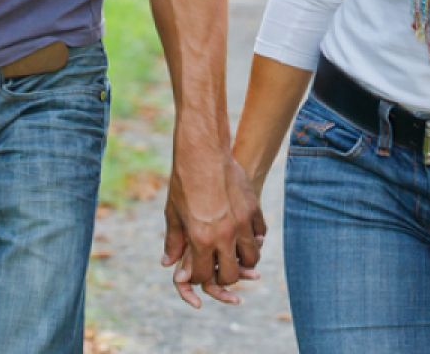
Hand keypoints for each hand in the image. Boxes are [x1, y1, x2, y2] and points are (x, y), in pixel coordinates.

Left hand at [161, 151, 265, 307]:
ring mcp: (242, 221)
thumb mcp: (173, 213)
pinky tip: (244, 233)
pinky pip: (260, 233)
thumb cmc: (184, 182)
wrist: (203, 152)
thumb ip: (174, 241)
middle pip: (232, 274)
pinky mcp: (253, 208)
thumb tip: (168, 263)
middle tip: (219, 268)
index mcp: (201, 239)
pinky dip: (254, 238)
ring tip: (235, 253)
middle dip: (224, 276)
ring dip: (243, 259)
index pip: (204, 276)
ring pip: (252, 257)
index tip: (198, 270)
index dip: (199, 277)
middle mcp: (224, 234)